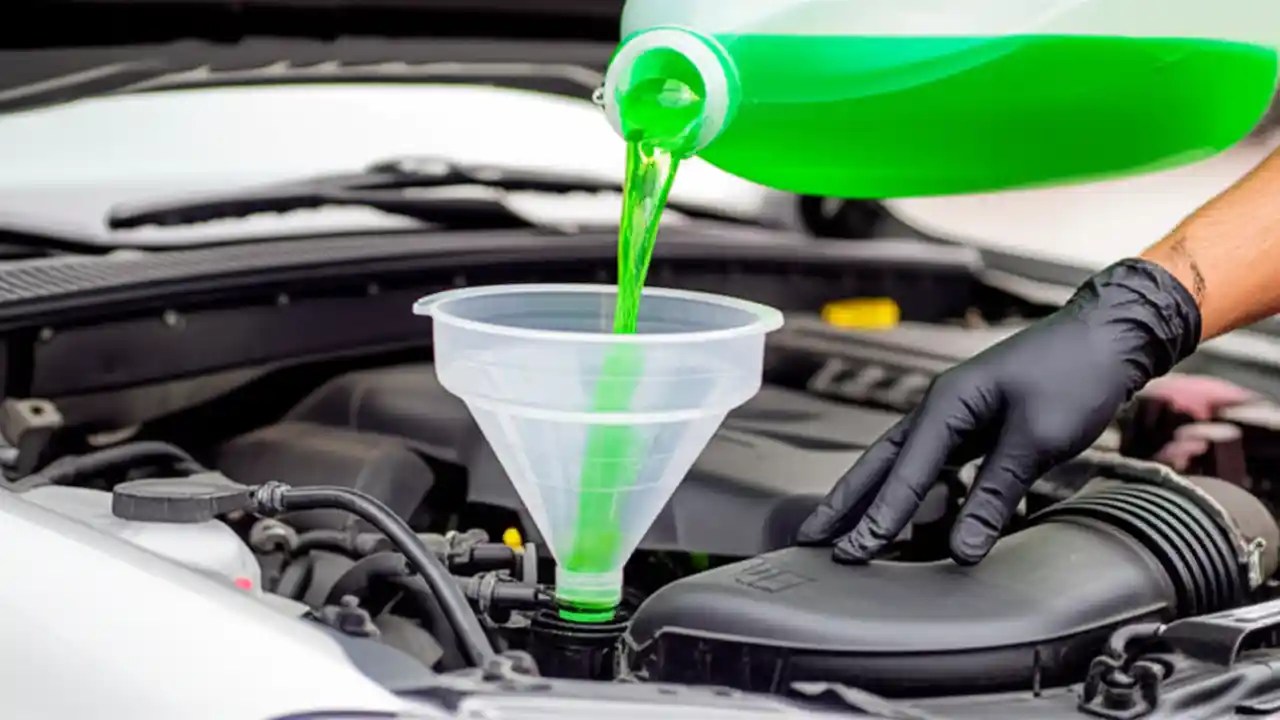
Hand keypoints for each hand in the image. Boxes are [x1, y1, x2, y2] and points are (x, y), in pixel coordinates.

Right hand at [796, 259, 1200, 564]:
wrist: (1112, 334)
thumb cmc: (1074, 375)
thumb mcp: (1035, 439)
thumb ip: (994, 495)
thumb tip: (964, 551)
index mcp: (947, 404)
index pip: (905, 472)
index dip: (878, 517)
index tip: (851, 552)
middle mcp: (942, 408)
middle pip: (882, 463)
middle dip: (847, 502)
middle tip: (812, 536)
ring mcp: (959, 414)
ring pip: (905, 464)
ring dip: (877, 497)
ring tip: (847, 529)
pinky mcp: (981, 424)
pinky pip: (938, 464)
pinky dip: (920, 490)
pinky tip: (914, 511)